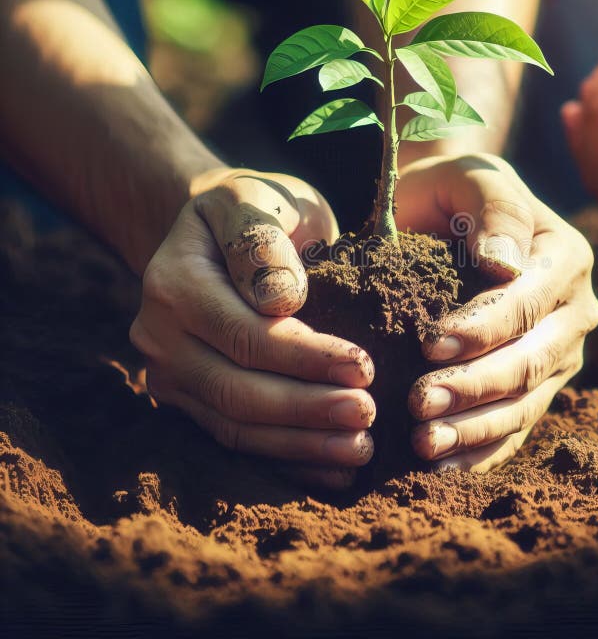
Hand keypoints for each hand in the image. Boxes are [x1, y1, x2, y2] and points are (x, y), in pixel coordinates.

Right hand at [130, 169, 375, 487]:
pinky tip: (333, 468)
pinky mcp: (189, 401)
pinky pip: (236, 439)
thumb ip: (261, 239)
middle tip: (369, 415)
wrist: (215, 232)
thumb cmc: (252, 208)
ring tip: (360, 450)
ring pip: (235, 425)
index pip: (244, 334)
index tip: (364, 367)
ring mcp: (169, 374)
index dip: (306, 357)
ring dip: (301, 444)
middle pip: (237, 390)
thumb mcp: (256, 197)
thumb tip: (283, 300)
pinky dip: (287, 459)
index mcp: (173, 281)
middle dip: (308, 409)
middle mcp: (160, 335)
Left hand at [395, 154, 597, 472]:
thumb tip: (505, 263)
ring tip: (425, 443)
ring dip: (475, 427)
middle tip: (418, 405)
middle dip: (474, 387)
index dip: (482, 329)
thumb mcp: (472, 178)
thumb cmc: (454, 192)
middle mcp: (573, 311)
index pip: (527, 304)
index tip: (429, 344)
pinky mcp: (538, 384)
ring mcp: (559, 353)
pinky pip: (517, 425)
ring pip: (525, 402)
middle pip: (530, 361)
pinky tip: (441, 464)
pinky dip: (482, 448)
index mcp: (565, 259)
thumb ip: (495, 209)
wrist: (449, 213)